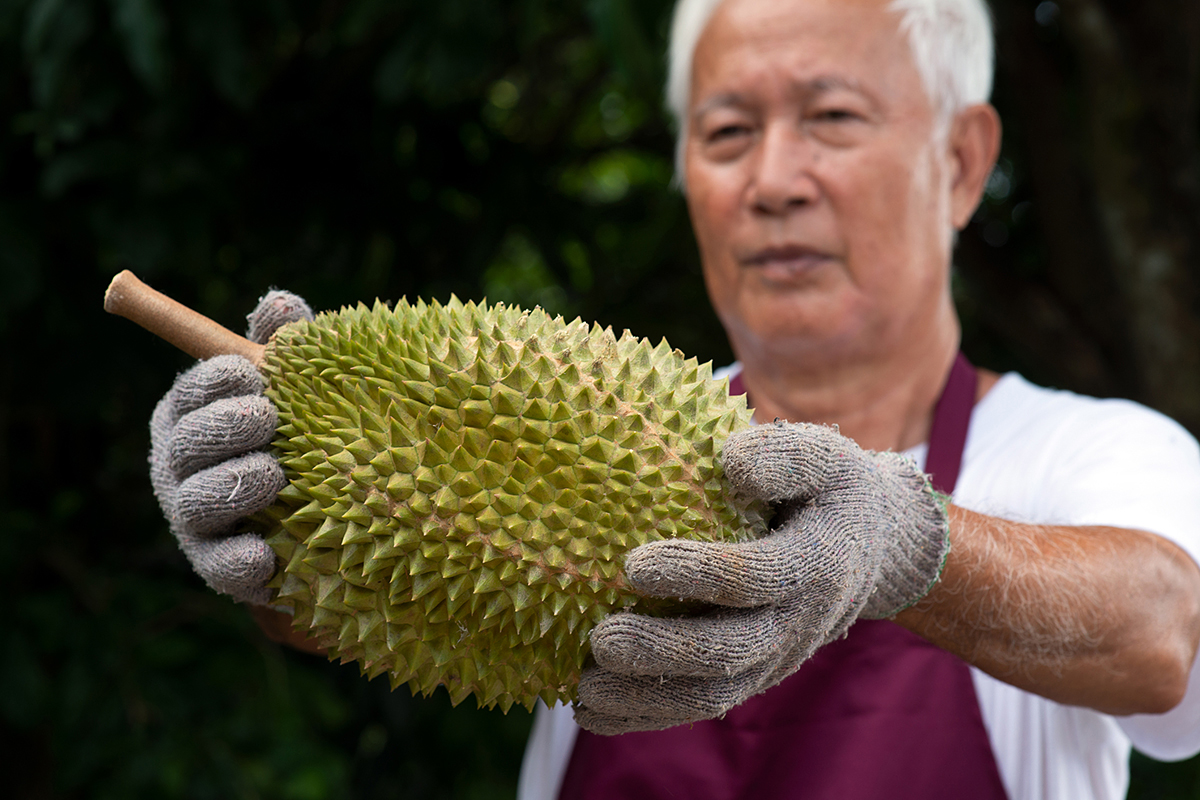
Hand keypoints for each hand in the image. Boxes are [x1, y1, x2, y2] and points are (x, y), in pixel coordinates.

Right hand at [148, 289, 313, 604]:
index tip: (249, 374)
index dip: (213, 382)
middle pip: (185, 446)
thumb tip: (281, 306)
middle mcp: (182, 468)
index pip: (189, 393)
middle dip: (223, 429)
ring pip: (196, 504)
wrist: (320, 521)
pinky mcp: (220, 569)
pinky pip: (220, 569)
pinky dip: (238, 562)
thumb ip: (284, 347)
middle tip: (266, 419)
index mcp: (194, 416)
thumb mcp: (295, 388)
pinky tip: (265, 556)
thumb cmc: (299, 433)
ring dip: (232, 486)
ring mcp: (195, 521)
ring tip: (273, 475)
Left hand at [574, 421, 950, 733]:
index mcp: (815, 566)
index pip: (752, 578)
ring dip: (647, 699)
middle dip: (662, 652)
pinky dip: (647, 716)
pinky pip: (700, 706)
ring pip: (712, 695)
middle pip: (728, 651)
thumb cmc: (830, 489)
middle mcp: (797, 625)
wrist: (872, 550)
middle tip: (602, 638)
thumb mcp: (825, 456)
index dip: (694, 574)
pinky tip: (592, 711)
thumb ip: (785, 453)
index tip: (633, 564)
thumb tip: (731, 461)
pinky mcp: (752, 677)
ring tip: (586, 691)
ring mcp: (775, 659)